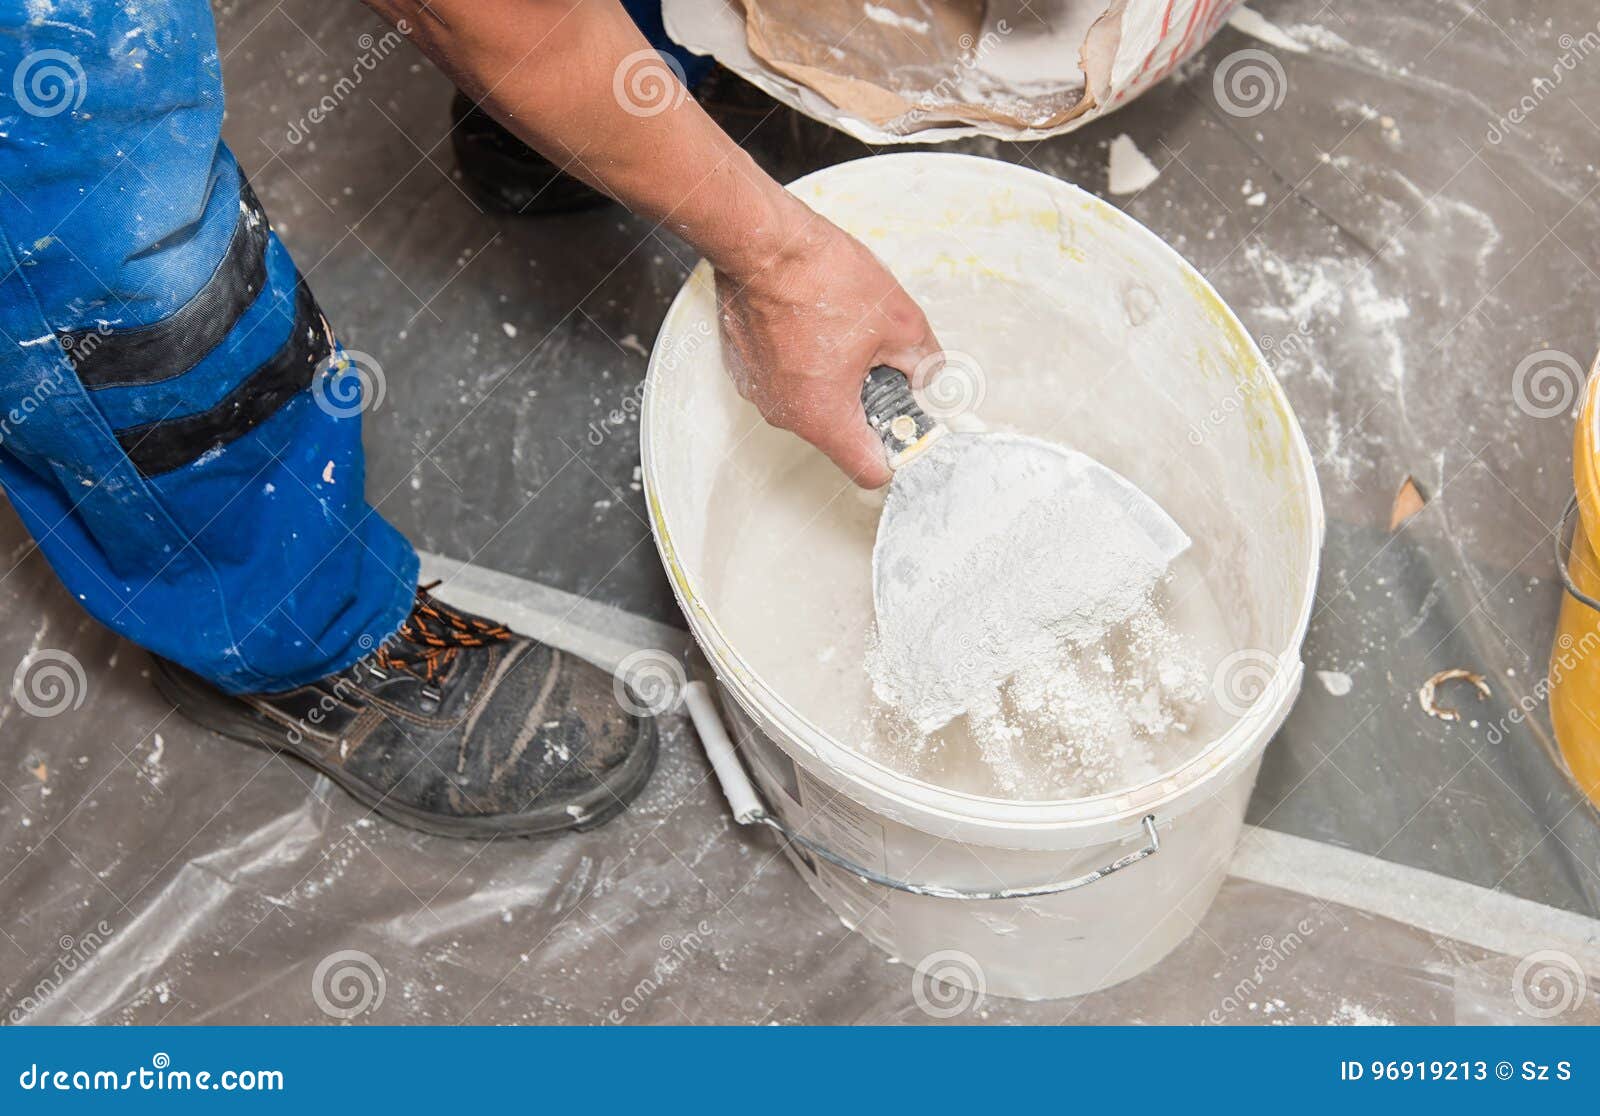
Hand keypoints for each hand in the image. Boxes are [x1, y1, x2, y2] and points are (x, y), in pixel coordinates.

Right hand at [716, 207, 941, 487]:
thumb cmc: (820, 277)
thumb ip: (923, 361)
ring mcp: (759, 390)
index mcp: (823, 416)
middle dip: (865, 402)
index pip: (867, 470)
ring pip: (810, 403)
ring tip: (843, 331)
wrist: (761, 242)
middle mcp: (785, 413)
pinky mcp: (743, 364)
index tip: (904, 423)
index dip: (894, 450)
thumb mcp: (899, 319)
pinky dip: (803, 361)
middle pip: (838, 434)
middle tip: (880, 360)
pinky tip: (813, 322)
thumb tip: (925, 375)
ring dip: (834, 379)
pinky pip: (784, 378)